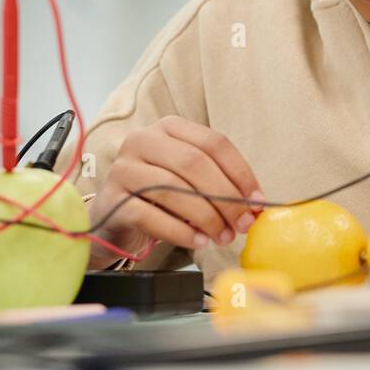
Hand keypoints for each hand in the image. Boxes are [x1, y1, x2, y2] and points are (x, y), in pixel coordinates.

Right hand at [88, 116, 263, 266]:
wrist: (117, 218)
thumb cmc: (163, 197)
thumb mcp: (192, 181)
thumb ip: (221, 184)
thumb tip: (255, 205)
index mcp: (169, 127)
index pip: (214, 143)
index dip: (241, 172)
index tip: (257, 201)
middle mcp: (143, 140)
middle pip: (195, 163)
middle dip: (226, 197)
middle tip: (243, 223)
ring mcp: (123, 168)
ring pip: (174, 189)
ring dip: (206, 217)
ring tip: (223, 236)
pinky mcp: (112, 199)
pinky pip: (150, 215)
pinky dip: (180, 231)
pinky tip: (198, 241)